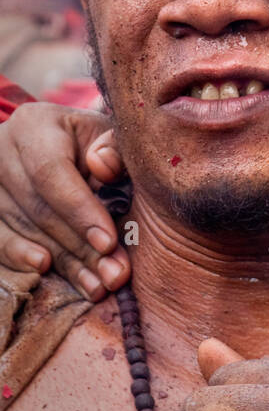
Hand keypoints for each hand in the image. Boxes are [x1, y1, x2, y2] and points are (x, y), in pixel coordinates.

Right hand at [0, 103, 129, 298]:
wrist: (59, 150)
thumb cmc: (90, 145)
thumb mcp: (107, 137)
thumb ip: (115, 149)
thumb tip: (103, 166)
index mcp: (33, 126)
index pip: (51, 173)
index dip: (80, 210)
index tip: (108, 242)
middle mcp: (1, 152)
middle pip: (38, 208)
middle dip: (80, 247)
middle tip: (114, 275)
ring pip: (22, 229)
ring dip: (63, 262)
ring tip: (97, 284)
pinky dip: (23, 259)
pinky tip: (46, 270)